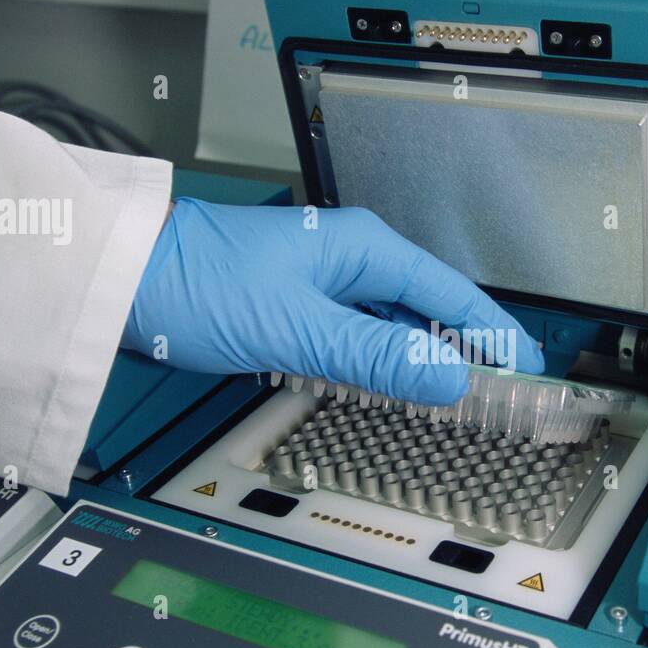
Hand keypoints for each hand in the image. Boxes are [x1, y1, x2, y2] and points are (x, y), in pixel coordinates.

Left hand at [122, 199, 543, 404]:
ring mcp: (321, 282)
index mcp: (362, 248)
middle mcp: (349, 258)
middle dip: (462, 349)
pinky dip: (380, 360)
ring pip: (391, 322)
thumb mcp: (298, 327)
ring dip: (420, 358)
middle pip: (426, 306)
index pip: (450, 293)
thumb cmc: (200, 285)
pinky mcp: (295, 305)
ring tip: (452, 399)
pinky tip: (388, 385)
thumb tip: (451, 380)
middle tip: (495, 397)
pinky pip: (357, 333)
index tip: (525, 369)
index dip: (491, 334)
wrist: (121, 277)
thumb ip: (378, 356)